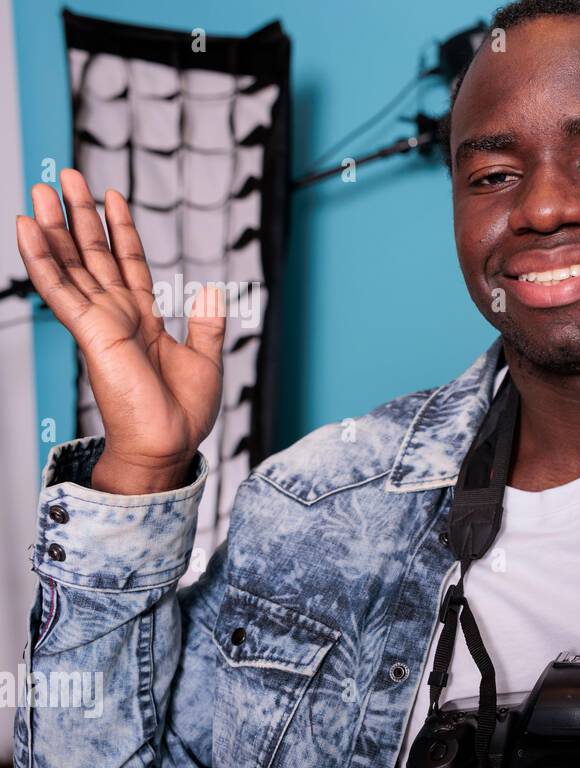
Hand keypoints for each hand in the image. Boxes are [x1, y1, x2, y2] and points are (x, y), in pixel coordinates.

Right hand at [15, 169, 224, 494]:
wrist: (169, 444)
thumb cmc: (182, 413)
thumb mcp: (205, 359)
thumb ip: (206, 324)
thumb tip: (215, 290)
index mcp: (142, 319)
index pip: (128, 263)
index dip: (120, 229)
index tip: (114, 197)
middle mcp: (117, 315)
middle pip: (93, 254)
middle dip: (80, 215)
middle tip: (67, 175)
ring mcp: (100, 321)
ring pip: (70, 263)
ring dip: (54, 226)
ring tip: (43, 189)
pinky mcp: (90, 331)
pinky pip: (59, 288)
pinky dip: (41, 258)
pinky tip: (27, 228)